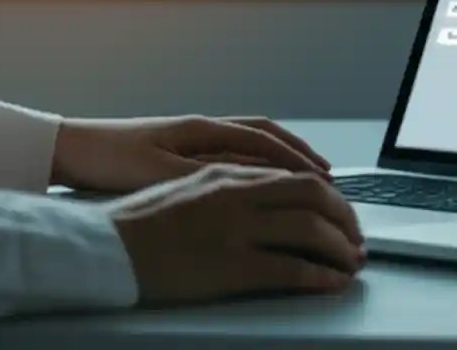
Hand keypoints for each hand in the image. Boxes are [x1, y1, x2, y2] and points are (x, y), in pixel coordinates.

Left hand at [53, 115, 332, 193]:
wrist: (69, 149)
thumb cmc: (109, 160)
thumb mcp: (160, 173)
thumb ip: (206, 175)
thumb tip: (251, 179)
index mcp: (200, 129)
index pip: (261, 140)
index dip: (295, 159)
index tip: (321, 177)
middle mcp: (200, 127)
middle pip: (263, 134)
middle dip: (297, 152)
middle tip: (326, 173)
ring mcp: (190, 137)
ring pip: (248, 142)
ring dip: (279, 156)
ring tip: (302, 174)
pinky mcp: (178, 149)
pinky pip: (231, 152)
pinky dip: (255, 162)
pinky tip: (259, 179)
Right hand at [109, 165, 365, 305]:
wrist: (102, 249)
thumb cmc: (137, 226)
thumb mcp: (187, 189)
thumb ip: (228, 189)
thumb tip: (265, 201)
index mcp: (227, 173)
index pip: (295, 177)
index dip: (328, 196)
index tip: (340, 214)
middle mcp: (237, 194)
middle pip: (314, 195)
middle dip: (345, 218)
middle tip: (355, 239)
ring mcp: (235, 229)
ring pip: (311, 230)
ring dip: (340, 248)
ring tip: (351, 263)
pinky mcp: (230, 266)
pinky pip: (292, 269)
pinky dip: (321, 276)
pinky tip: (332, 283)